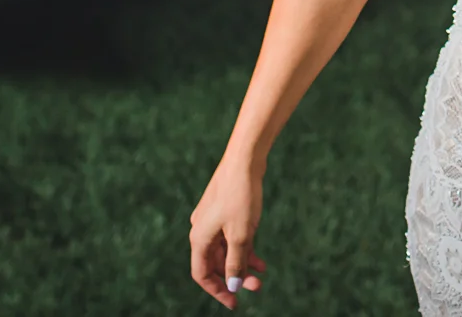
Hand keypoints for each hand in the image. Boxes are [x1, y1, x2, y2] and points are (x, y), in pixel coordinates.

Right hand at [189, 157, 267, 308]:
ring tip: (262, 274)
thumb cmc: (241, 196)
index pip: (202, 274)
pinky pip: (232, 237)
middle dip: (235, 277)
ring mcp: (213, 220)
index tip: (235, 302)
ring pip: (226, 250)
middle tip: (257, 287)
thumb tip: (234, 285)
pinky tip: (260, 260)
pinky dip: (244, 248)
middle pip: (215, 263)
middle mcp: (202, 230)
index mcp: (199, 238)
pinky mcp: (225, 211)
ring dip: (242, 264)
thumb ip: (236, 262)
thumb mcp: (241, 234)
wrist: (245, 159)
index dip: (218, 290)